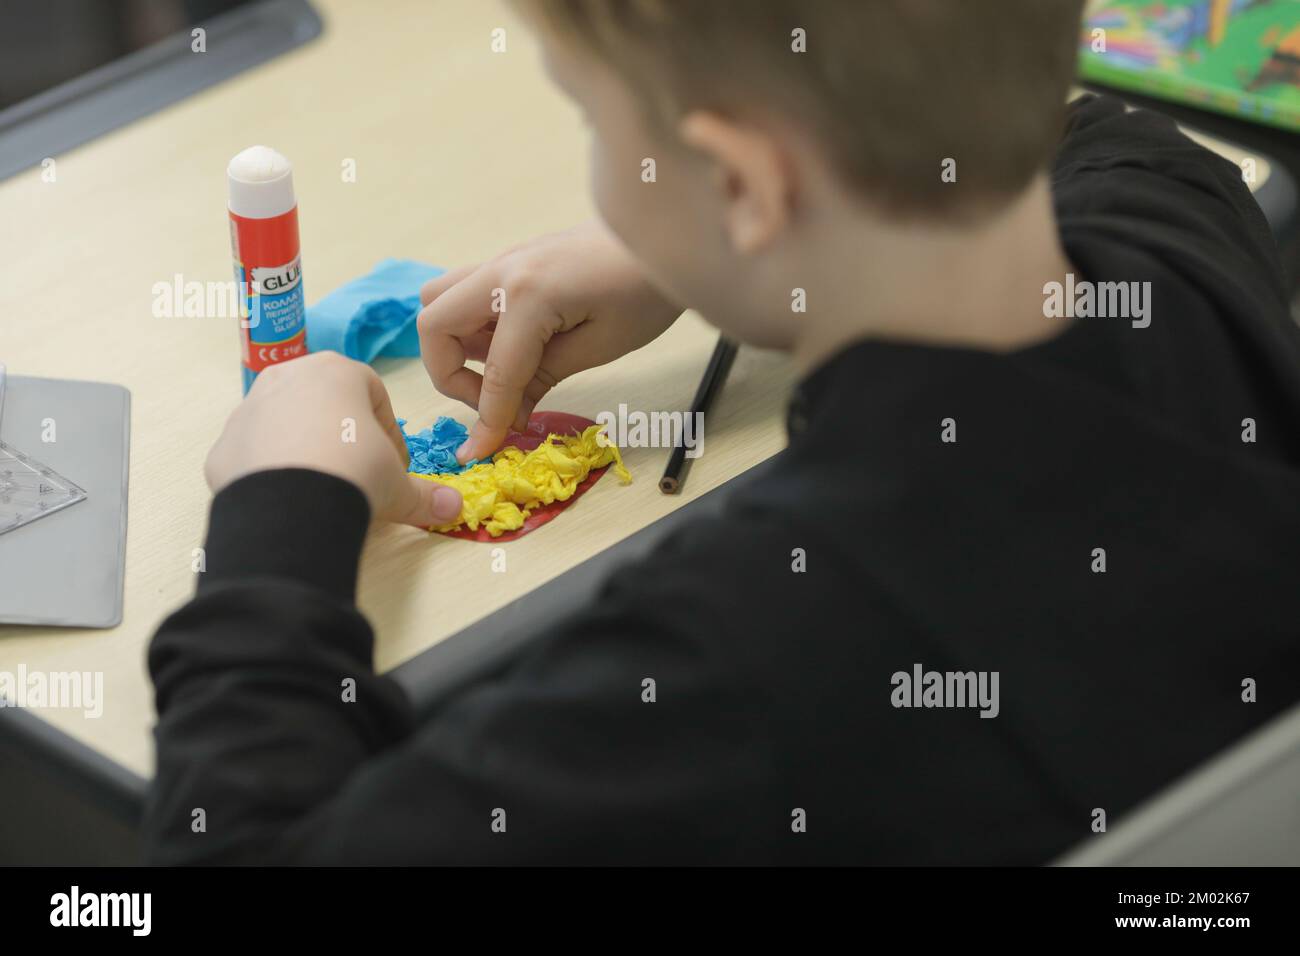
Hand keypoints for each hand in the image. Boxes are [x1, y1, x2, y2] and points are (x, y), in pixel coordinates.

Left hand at [205, 352, 462, 527]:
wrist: (291, 504)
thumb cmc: (356, 471)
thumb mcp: (399, 486)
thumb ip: (426, 496)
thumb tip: (456, 510)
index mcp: (338, 371)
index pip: (373, 394)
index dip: (388, 432)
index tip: (393, 465)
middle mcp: (288, 378)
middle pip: (324, 403)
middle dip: (342, 436)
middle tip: (357, 474)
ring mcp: (249, 409)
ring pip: (284, 426)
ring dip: (304, 452)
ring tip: (321, 490)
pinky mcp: (224, 446)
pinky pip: (253, 456)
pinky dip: (270, 475)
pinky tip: (288, 502)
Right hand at [416, 219, 682, 462]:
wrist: (660, 239)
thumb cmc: (644, 290)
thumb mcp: (599, 345)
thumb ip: (543, 379)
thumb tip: (507, 418)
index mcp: (527, 294)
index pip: (494, 371)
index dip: (487, 419)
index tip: (481, 451)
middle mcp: (502, 270)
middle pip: (433, 324)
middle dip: (450, 374)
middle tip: (491, 400)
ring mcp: (503, 260)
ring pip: (439, 300)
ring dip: (453, 345)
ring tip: (499, 370)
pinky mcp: (511, 262)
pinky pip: (465, 293)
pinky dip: (471, 326)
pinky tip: (512, 347)